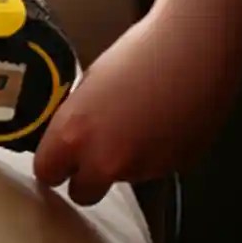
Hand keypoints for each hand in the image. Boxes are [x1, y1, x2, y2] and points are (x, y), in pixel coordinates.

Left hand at [33, 10, 237, 205]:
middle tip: (93, 153)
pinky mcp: (177, 167)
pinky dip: (155, 154)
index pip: (47, 174)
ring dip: (124, 162)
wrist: (194, 48)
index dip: (53, 166)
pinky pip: (155, 169)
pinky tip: (163, 123)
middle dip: (85, 178)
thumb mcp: (87, 86)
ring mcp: (144, 169)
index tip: (59, 158)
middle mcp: (106, 161)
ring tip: (138, 122)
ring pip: (122, 179)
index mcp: (73, 137)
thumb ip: (75, 121)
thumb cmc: (137, 54)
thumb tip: (70, 138)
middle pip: (82, 194)